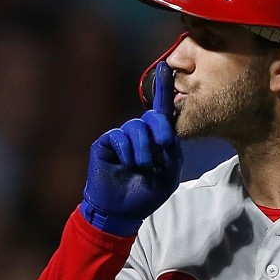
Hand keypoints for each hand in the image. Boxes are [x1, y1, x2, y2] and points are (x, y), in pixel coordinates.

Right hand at [80, 62, 181, 235]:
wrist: (121, 212)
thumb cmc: (145, 194)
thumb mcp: (169, 176)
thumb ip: (174, 153)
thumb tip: (170, 132)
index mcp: (156, 140)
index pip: (161, 110)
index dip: (163, 89)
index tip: (165, 67)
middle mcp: (139, 134)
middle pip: (152, 117)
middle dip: (160, 128)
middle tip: (163, 144)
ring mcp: (121, 138)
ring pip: (136, 128)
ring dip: (143, 149)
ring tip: (141, 166)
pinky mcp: (105, 143)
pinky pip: (119, 137)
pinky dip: (126, 152)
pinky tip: (124, 165)